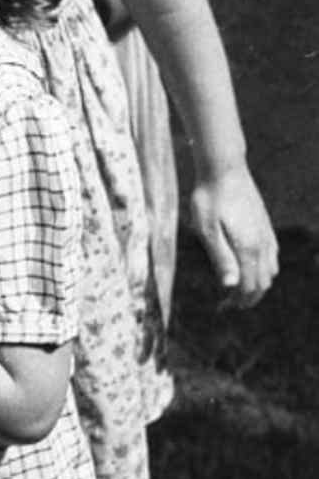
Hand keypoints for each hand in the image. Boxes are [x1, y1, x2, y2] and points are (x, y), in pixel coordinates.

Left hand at [187, 164, 278, 308]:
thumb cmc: (209, 199)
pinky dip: (263, 270)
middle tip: (227, 306)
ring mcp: (267, 234)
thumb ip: (220, 258)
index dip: (238, 302)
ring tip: (236, 290)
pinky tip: (249, 268)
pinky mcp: (265, 226)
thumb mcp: (207, 230)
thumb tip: (230, 286)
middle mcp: (263, 244)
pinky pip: (271, 256)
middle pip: (262, 282)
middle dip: (248, 298)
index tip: (221, 309)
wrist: (224, 170)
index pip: (250, 287)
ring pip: (270, 271)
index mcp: (249, 248)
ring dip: (256, 285)